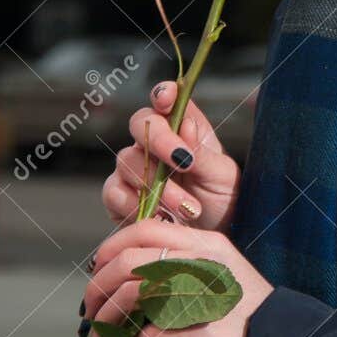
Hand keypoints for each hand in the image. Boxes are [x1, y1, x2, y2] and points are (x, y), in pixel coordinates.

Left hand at [83, 219, 274, 336]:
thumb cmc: (248, 318)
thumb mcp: (218, 278)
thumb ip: (183, 267)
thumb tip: (129, 279)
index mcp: (206, 243)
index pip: (145, 228)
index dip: (110, 247)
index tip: (97, 272)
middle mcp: (202, 261)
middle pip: (129, 260)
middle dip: (98, 288)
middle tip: (91, 312)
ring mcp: (202, 293)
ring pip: (133, 295)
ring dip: (108, 324)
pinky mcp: (201, 328)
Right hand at [102, 81, 241, 232]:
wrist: (207, 242)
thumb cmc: (221, 203)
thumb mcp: (222, 177)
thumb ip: (202, 154)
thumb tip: (185, 126)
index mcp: (184, 129)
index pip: (166, 99)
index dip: (163, 94)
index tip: (167, 100)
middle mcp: (154, 144)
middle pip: (140, 124)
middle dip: (160, 141)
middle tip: (184, 163)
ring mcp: (134, 170)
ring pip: (127, 161)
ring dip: (158, 185)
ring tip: (188, 207)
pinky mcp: (119, 198)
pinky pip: (114, 192)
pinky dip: (136, 205)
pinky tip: (161, 218)